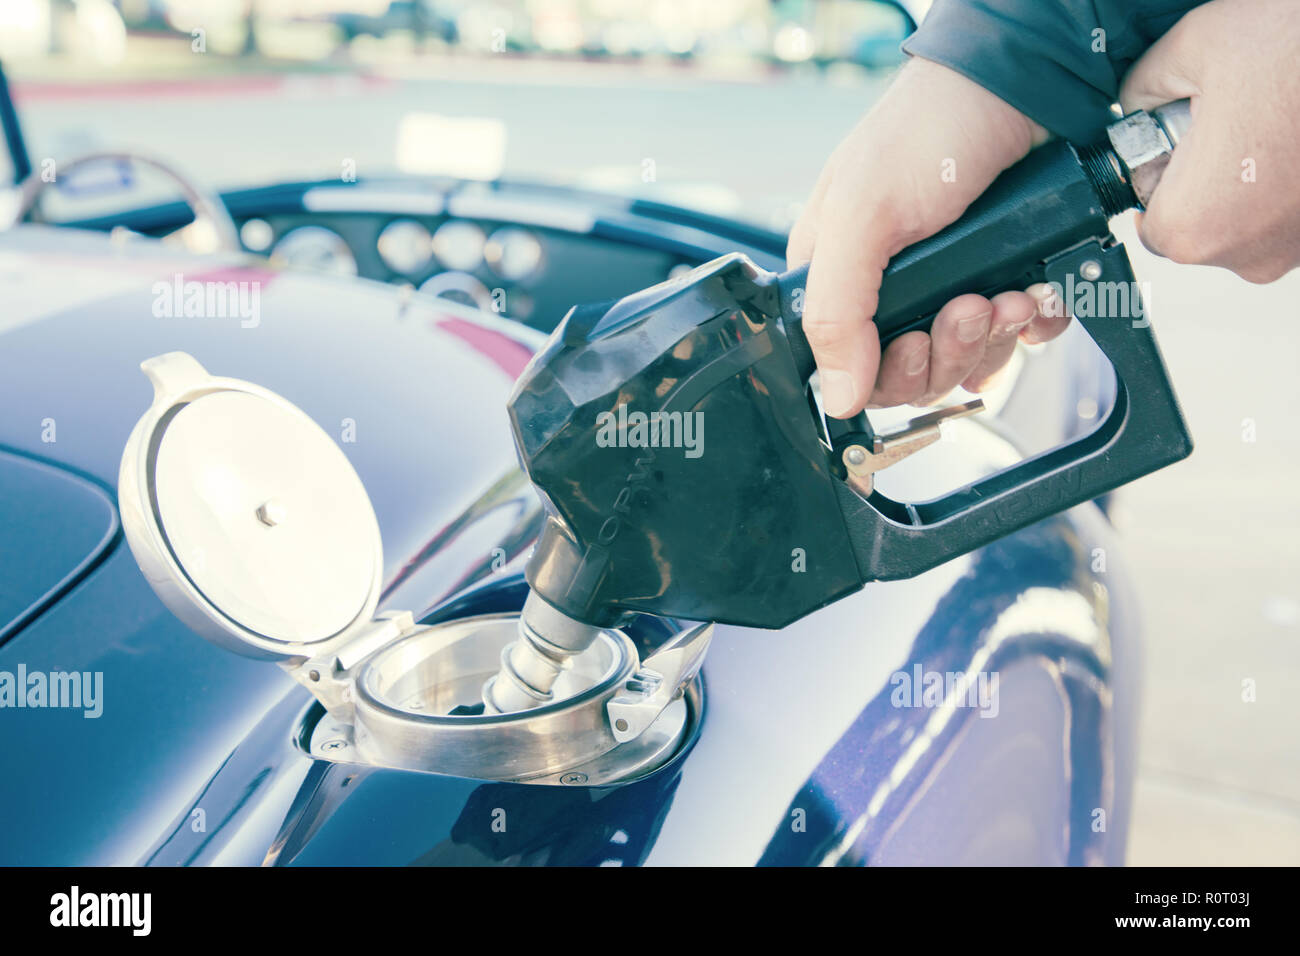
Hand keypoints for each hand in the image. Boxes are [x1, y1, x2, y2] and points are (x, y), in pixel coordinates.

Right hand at [788, 57, 1057, 417]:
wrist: (1023, 85)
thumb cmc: (929, 127)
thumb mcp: (863, 214)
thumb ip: (837, 311)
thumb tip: (835, 396)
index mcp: (840, 275)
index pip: (851, 365)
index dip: (889, 373)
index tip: (916, 343)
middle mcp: (892, 288)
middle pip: (916, 372)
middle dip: (951, 348)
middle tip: (972, 306)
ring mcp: (950, 285)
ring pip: (969, 359)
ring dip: (996, 335)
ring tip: (1009, 292)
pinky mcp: (1003, 277)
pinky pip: (1019, 334)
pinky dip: (1034, 322)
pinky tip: (1035, 289)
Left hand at [1120, 0, 1299, 282]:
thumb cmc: (1294, 45)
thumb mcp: (1191, 50)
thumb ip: (1142, 89)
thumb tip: (1134, 104)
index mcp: (1192, 227)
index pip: (1149, 220)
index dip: (1158, 173)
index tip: (1175, 139)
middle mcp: (1246, 256)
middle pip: (1200, 224)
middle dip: (1202, 177)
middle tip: (1226, 120)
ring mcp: (1296, 251)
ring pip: (1248, 219)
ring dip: (1247, 179)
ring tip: (1268, 122)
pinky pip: (1288, 213)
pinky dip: (1286, 181)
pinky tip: (1293, 136)